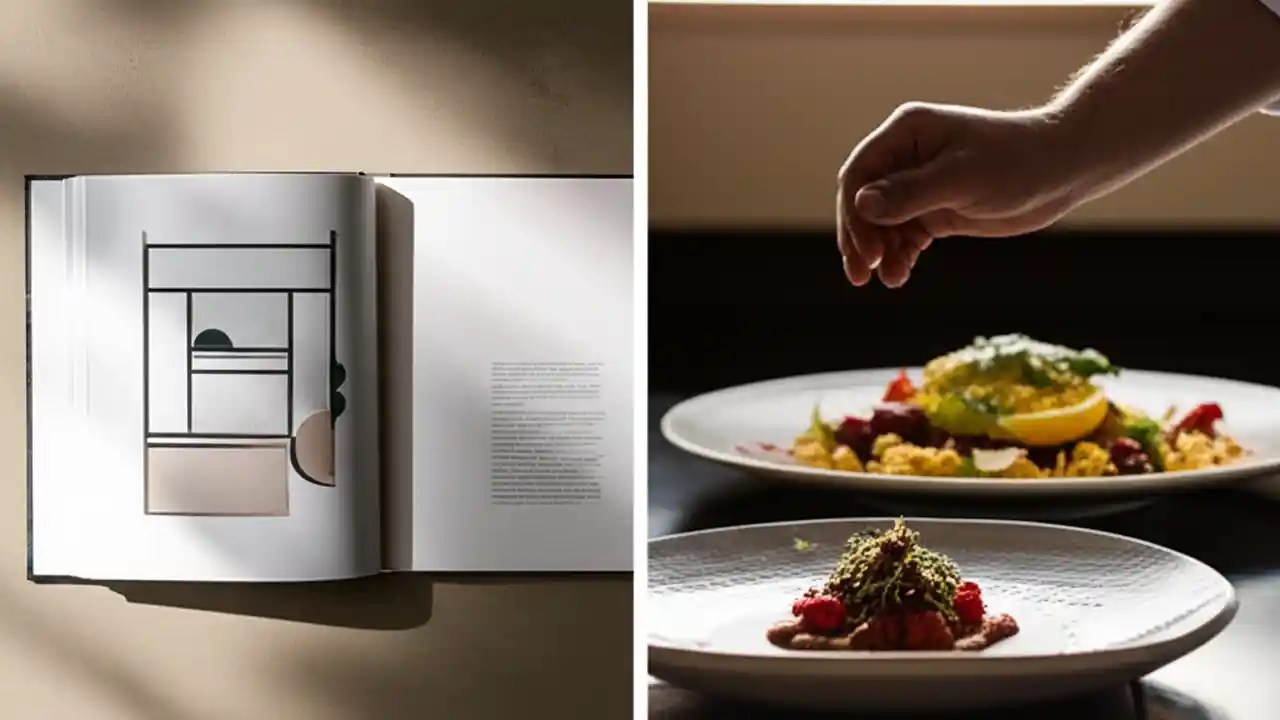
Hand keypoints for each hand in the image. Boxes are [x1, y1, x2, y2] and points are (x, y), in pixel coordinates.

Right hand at [836, 102, 1084, 287]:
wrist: (1062, 170)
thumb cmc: (1017, 161)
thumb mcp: (961, 178)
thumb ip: (910, 192)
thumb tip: (861, 204)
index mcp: (906, 134)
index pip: (859, 174)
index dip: (854, 213)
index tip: (866, 251)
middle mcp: (906, 157)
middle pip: (863, 201)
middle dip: (861, 239)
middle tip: (861, 275)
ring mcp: (918, 184)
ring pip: (880, 223)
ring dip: (880, 252)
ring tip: (891, 279)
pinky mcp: (934, 209)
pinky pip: (903, 235)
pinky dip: (899, 255)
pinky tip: (900, 274)